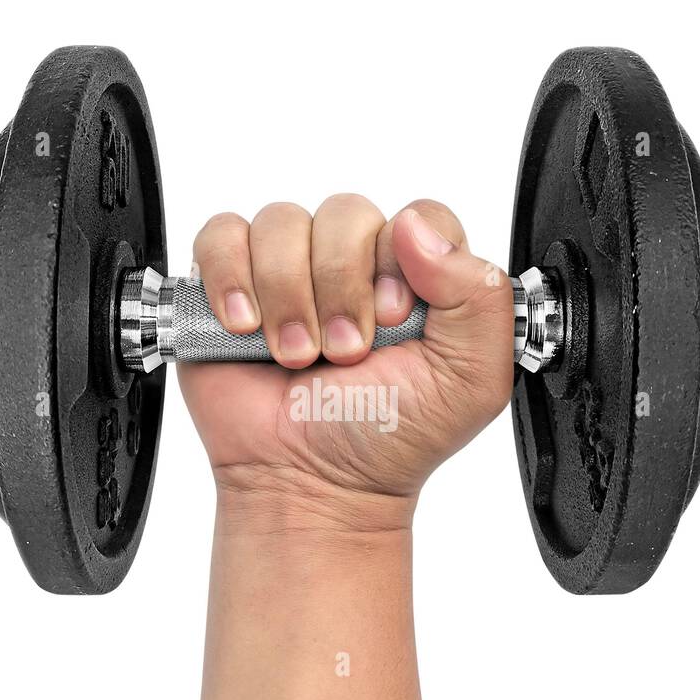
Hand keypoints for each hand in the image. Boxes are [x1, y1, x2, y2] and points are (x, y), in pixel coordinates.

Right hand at [177, 195, 514, 526]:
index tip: (392, 319)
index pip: (419, 216)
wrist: (313, 486)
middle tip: (344, 353)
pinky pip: (220, 236)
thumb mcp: (471, 380)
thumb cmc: (388, 439)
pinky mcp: (229, 285)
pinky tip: (246, 328)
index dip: (401, 261)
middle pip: (346, 213)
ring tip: (296, 357)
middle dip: (342, 289)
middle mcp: (355, 265)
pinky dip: (229, 278)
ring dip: (289, 295)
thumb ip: (478, 295)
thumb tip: (416, 228)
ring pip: (282, 223)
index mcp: (419, 277)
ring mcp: (290, 270)